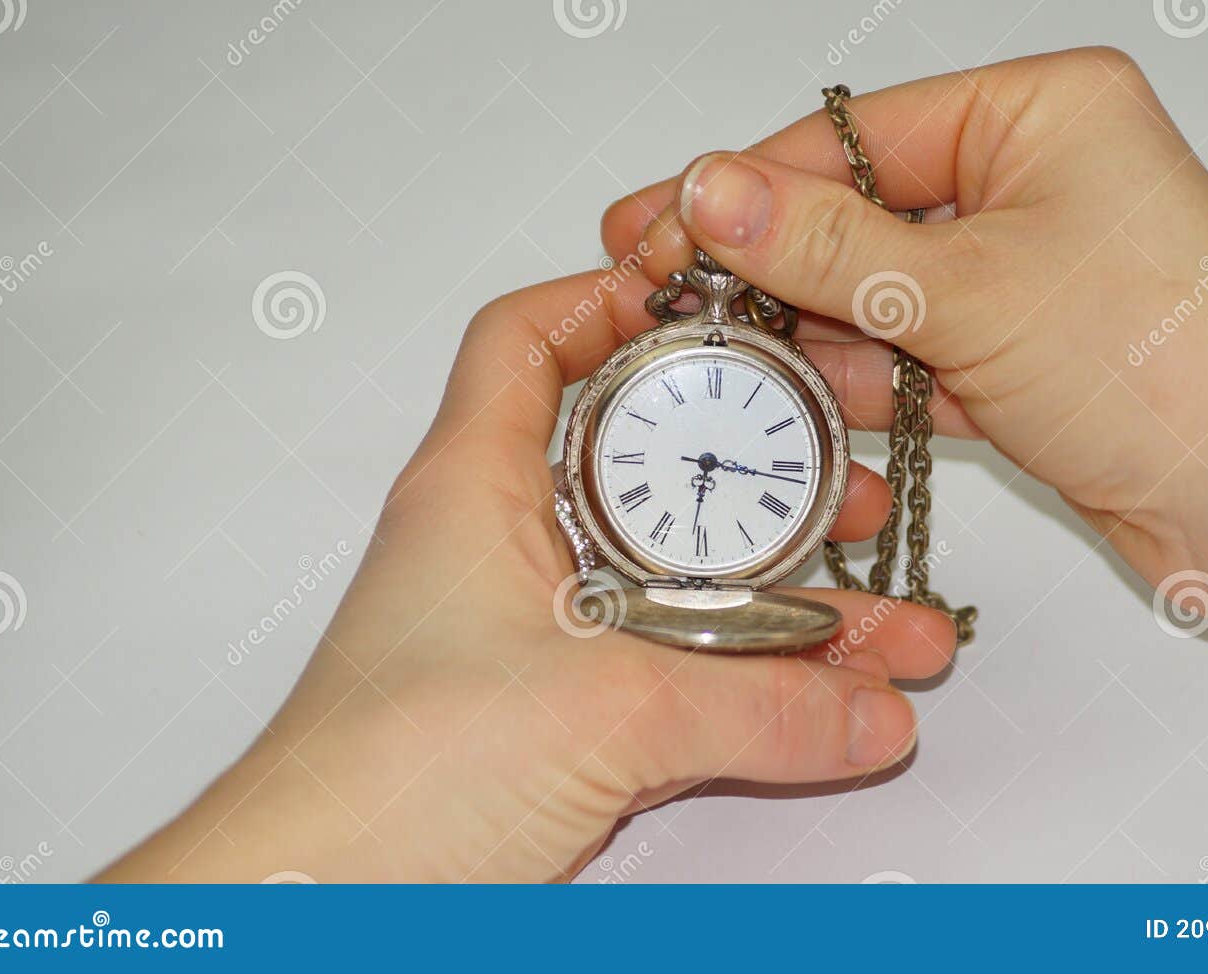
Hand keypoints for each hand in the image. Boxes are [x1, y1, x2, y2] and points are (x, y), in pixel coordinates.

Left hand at [97, 272, 955, 883]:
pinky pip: (682, 674)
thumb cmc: (385, 782)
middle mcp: (507, 550)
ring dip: (786, 600)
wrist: (319, 908)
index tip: (719, 309)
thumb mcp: (601, 713)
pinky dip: (760, 681)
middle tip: (848, 475)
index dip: (613, 300)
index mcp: (477, 490)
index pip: (527, 341)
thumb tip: (869, 705)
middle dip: (760, 473)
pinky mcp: (564, 718)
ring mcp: (540, 636)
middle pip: (645, 469)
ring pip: (681, 586)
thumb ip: (757, 706)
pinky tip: (839, 696)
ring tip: (889, 613)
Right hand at [601, 49, 1207, 878]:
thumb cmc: (1168, 366)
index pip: (859, 134)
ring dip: (806, 326)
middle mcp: (1041, 180)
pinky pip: (915, 350)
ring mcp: (1032, 273)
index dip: (751, 183)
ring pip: (883, 288)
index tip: (665, 220)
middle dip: (770, 259)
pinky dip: (859, 376)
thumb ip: (824, 243)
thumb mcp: (968, 290)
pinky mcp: (1025, 356)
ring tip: (711, 351)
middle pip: (864, 209)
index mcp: (1045, 113)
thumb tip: (713, 191)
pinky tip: (790, 390)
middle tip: (666, 286)